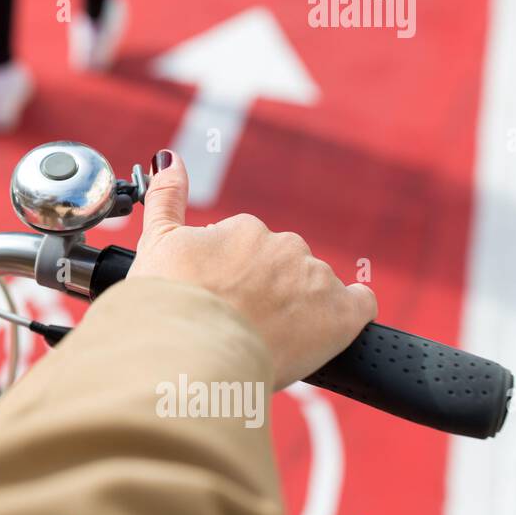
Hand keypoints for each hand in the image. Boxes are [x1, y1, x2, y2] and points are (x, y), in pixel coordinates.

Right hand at [127, 149, 377, 388]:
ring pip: (312, 286)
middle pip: (281, 266)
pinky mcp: (341, 316)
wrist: (191, 357)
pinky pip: (358, 305)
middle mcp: (285, 247)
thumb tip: (168, 158)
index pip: (244, 248)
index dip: (230, 276)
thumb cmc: (168, 305)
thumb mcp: (156, 243)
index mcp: (246, 229)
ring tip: (266, 338)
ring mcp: (316, 280)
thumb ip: (166, 197)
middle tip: (238, 321)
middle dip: (264, 288)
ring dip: (297, 305)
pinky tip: (326, 329)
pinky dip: (347, 313)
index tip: (217, 299)